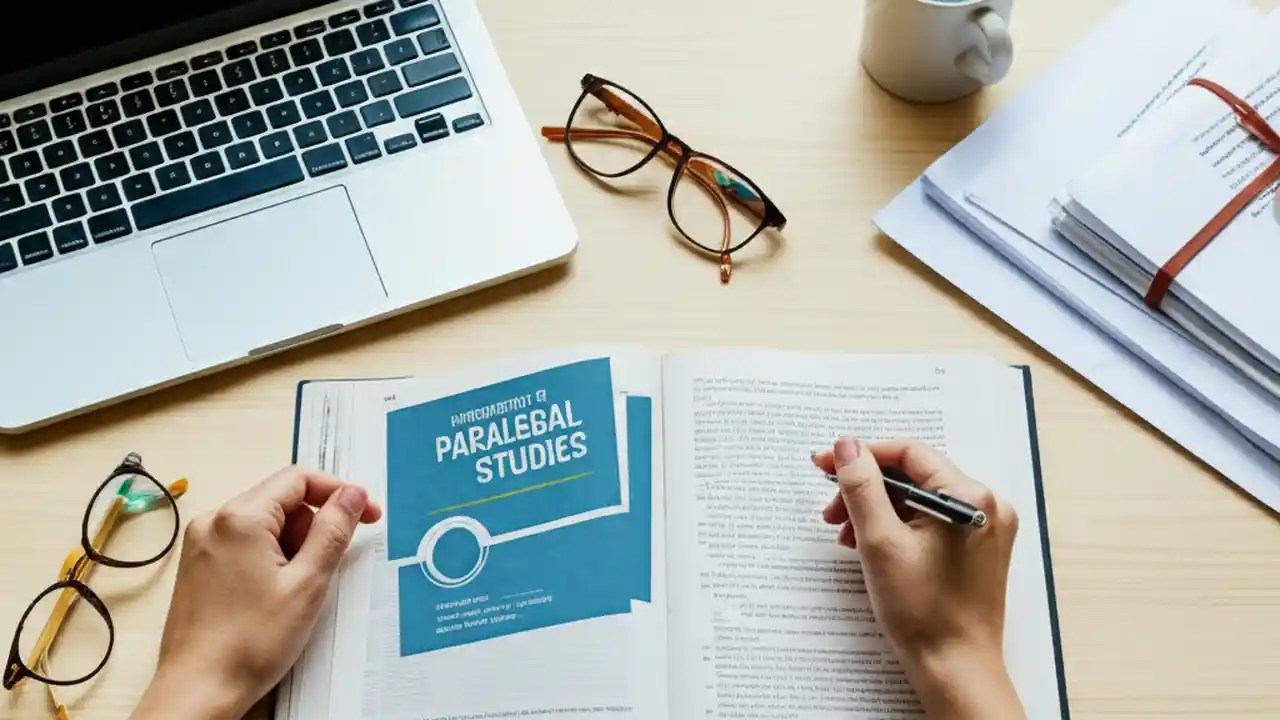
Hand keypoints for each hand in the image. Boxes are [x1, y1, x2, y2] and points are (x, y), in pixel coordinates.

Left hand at [132, 467, 382, 719]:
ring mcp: (201, 544)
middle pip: (281, 500)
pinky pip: (244, 543)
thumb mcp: (308, 584)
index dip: (338, 492)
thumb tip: (351, 495)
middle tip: (331, 563)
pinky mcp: (198, 565)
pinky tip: (278, 593)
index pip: (298, 479)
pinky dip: (270, 558)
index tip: (364, 514)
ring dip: (293, 545)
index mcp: (239, 519)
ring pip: (264, 523)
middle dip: (314, 525)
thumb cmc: (247, 645)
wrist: (198, 690)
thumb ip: (333, 531)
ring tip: (299, 588)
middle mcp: (213, 522)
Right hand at [814, 438, 1024, 719]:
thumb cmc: (924, 613)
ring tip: (847, 536)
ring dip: (878, 510)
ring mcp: (984, 529)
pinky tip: (871, 546)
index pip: (909, 453)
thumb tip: (847, 446)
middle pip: (914, 475)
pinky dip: (898, 527)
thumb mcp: (880, 542)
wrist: (955, 668)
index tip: (827, 465)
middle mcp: (986, 506)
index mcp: (970, 497)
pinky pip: (931, 521)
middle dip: (867, 489)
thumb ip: (862, 487)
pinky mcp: (976, 549)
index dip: (863, 456)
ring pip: (919, 500)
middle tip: (831, 510)